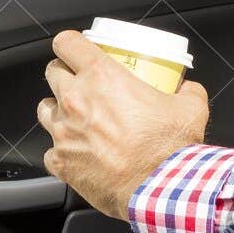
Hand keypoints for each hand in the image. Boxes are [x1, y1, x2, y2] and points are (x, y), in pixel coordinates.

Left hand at [38, 29, 209, 218]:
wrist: (159, 189)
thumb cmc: (169, 149)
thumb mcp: (189, 108)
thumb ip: (186, 91)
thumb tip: (187, 89)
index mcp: (102, 77)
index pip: (67, 43)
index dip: (70, 44)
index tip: (76, 50)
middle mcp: (76, 100)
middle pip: (53, 73)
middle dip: (64, 75)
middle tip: (82, 86)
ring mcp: (64, 132)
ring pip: (44, 109)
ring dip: (58, 111)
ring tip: (77, 120)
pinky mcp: (61, 162)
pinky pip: (51, 151)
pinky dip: (63, 152)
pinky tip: (80, 155)